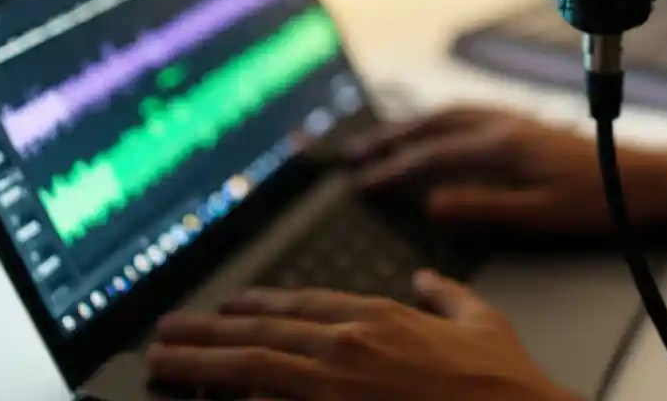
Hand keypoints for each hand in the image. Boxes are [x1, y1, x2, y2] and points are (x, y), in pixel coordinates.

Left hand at [147, 270, 580, 400]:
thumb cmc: (504, 383)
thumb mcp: (480, 321)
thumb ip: (446, 295)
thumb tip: (427, 279)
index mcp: (379, 316)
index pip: (300, 302)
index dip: (257, 303)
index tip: (228, 305)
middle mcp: (348, 346)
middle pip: (259, 333)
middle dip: (207, 331)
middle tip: (165, 331)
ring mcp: (335, 388)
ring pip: (250, 370)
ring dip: (201, 365)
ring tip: (162, 362)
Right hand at [348, 106, 666, 237]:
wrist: (642, 176)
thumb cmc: (596, 200)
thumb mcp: (539, 215)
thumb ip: (483, 207)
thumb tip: (432, 205)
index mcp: (501, 146)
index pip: (432, 157)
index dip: (393, 170)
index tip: (362, 182)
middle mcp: (501, 124)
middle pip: (431, 125)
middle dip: (389, 139)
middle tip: (354, 154)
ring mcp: (511, 119)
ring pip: (447, 114)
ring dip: (410, 126)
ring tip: (381, 140)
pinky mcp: (522, 123)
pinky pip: (466, 112)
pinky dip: (437, 119)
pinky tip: (435, 129)